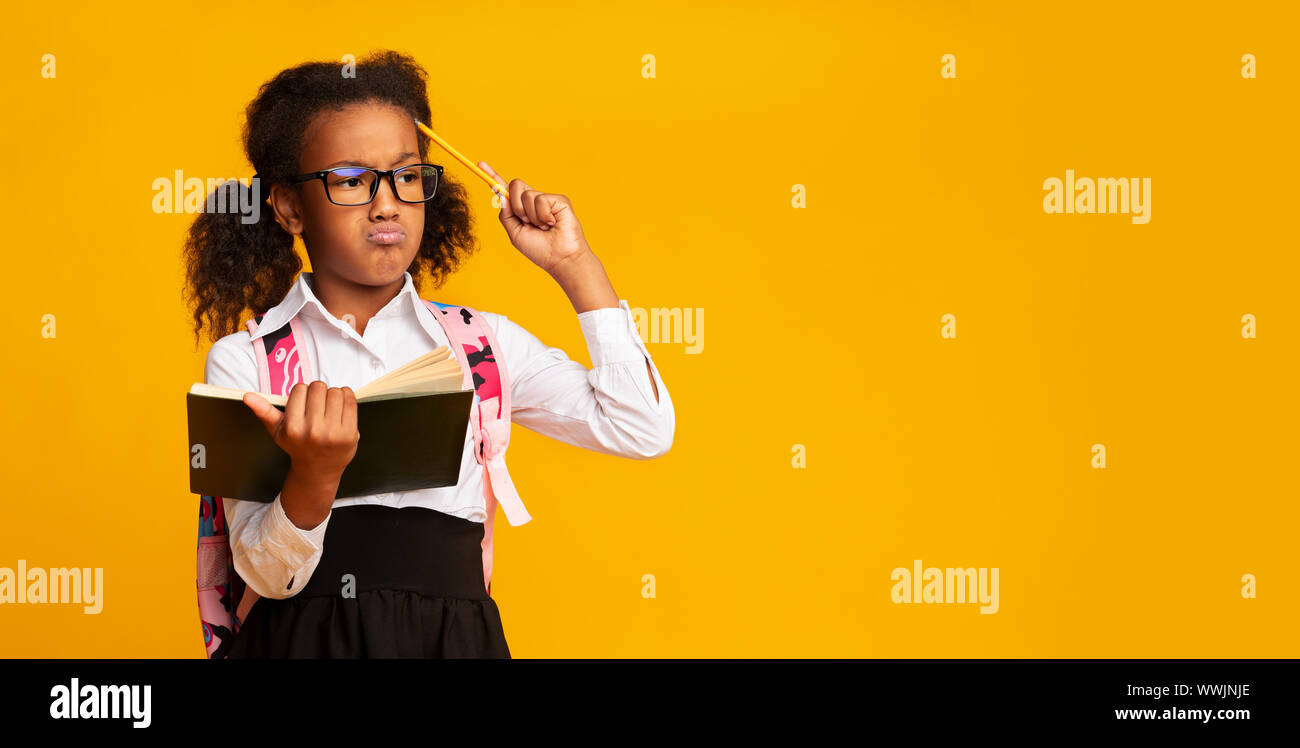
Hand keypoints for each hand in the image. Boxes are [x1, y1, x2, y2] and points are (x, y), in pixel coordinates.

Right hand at [244, 381, 359, 479]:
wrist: (318, 469)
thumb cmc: (298, 445)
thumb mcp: (277, 431)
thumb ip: (264, 411)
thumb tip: (247, 396)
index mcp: (293, 427)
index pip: (300, 389)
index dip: (302, 393)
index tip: (303, 403)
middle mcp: (313, 430)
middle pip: (318, 387)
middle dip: (318, 392)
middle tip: (317, 404)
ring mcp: (333, 432)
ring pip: (335, 391)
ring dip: (333, 394)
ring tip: (329, 407)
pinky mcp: (350, 433)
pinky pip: (350, 400)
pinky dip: (347, 397)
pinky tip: (341, 407)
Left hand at [479, 160, 589, 274]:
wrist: (560, 258)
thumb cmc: (539, 250)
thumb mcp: (515, 233)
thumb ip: (506, 214)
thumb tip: (500, 195)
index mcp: (521, 208)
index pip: (506, 190)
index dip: (494, 177)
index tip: (481, 165)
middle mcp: (533, 201)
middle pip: (514, 185)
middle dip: (516, 206)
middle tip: (527, 222)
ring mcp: (546, 199)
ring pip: (527, 194)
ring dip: (530, 215)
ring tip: (543, 226)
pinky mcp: (559, 200)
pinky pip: (540, 199)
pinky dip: (542, 215)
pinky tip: (552, 223)